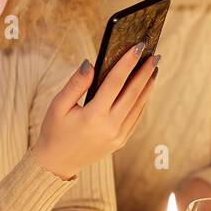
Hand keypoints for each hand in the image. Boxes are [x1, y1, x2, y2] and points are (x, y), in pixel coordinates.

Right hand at [33, 44, 158, 179]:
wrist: (57, 163)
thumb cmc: (54, 131)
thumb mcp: (58, 105)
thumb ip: (76, 84)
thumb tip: (91, 63)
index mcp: (93, 117)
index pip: (115, 83)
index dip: (127, 63)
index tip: (138, 47)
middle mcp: (110, 127)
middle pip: (133, 94)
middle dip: (145, 72)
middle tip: (155, 55)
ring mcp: (118, 136)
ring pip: (139, 106)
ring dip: (147, 86)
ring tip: (154, 68)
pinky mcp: (121, 141)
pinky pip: (136, 117)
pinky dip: (142, 101)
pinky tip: (145, 88)